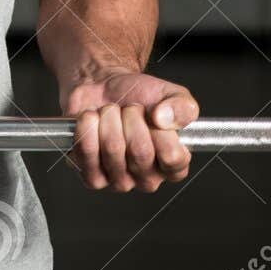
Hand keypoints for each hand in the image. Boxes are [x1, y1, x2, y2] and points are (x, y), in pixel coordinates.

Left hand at [60, 71, 199, 192]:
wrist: (104, 87)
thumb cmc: (139, 96)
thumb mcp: (171, 94)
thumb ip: (183, 107)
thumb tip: (164, 119)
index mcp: (174, 165)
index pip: (173, 157)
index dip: (161, 130)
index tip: (154, 114)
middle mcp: (148, 179)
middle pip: (140, 151)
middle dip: (131, 117)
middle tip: (129, 109)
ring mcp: (119, 182)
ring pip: (112, 149)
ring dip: (109, 118)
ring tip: (111, 113)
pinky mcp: (92, 177)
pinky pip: (87, 152)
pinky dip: (87, 127)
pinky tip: (92, 118)